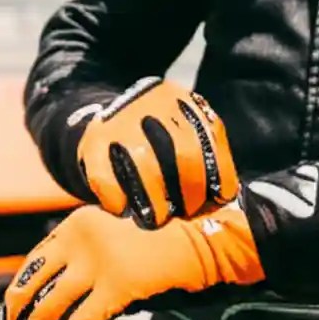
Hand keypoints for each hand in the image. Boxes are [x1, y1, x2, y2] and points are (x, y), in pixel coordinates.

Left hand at [0, 203, 264, 319]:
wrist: (209, 235)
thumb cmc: (164, 244)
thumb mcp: (115, 242)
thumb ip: (86, 263)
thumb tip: (51, 309)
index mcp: (75, 224)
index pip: (31, 265)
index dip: (13, 300)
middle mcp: (79, 237)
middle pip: (28, 288)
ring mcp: (97, 260)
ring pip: (48, 310)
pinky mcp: (119, 283)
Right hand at [75, 77, 239, 228]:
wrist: (112, 116)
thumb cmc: (160, 135)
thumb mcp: (187, 127)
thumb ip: (206, 150)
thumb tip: (224, 197)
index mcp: (182, 100)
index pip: (209, 138)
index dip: (219, 173)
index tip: (219, 199)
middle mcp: (153, 104)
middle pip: (182, 152)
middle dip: (190, 190)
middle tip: (188, 211)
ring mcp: (121, 121)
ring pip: (145, 166)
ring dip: (155, 200)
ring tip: (159, 219)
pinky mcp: (93, 140)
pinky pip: (106, 177)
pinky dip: (117, 199)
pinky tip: (124, 210)